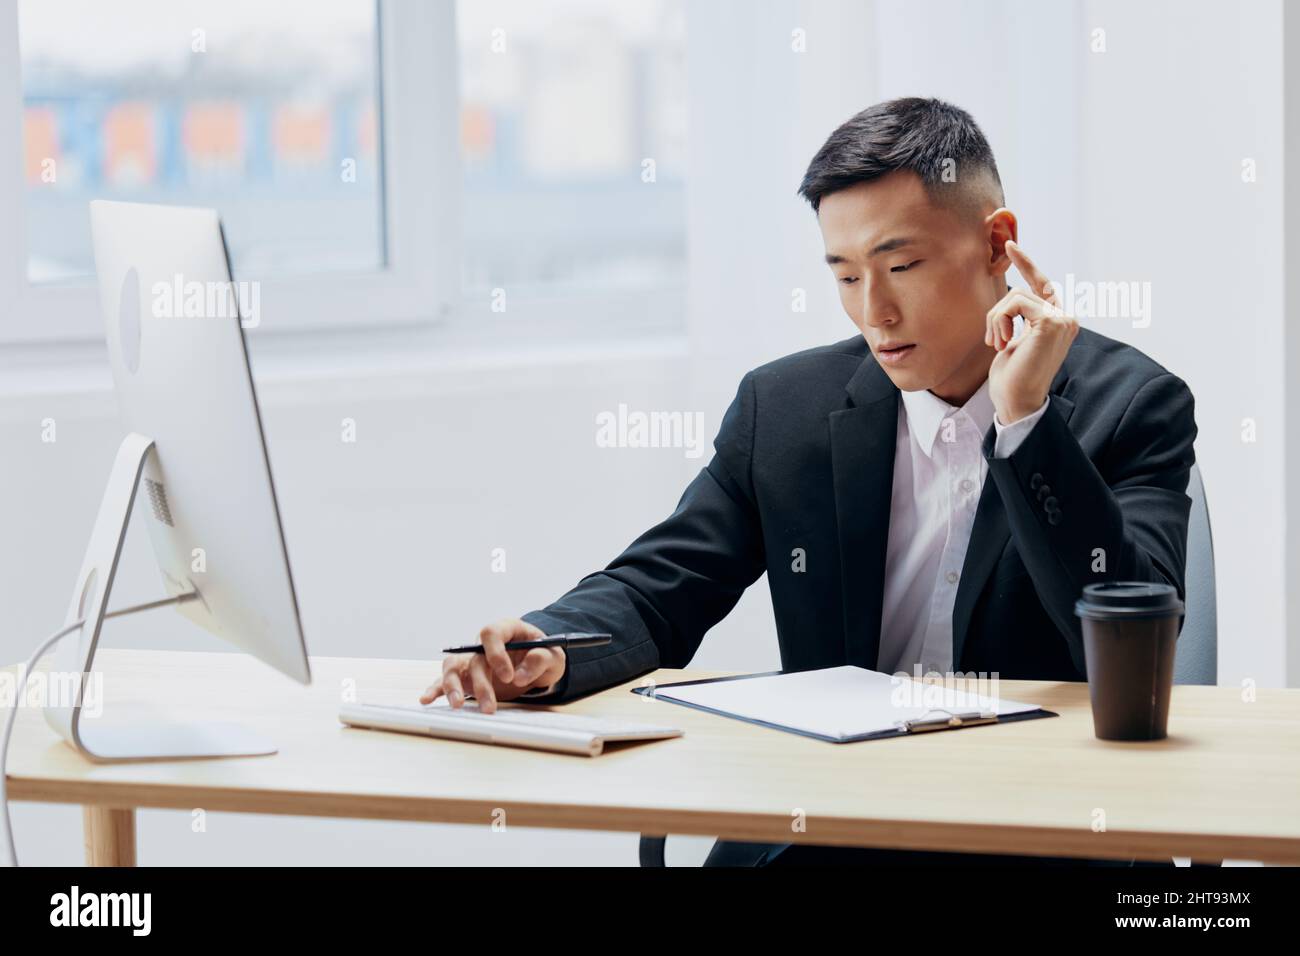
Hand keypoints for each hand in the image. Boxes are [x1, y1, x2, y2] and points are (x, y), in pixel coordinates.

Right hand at [419, 618, 566, 713]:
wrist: (538, 664)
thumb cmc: (544, 654)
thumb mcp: (553, 656)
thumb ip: (540, 660)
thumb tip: (520, 676)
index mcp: (505, 629)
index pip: (491, 633)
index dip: (496, 653)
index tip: (509, 676)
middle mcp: (483, 643)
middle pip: (474, 658)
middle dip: (481, 683)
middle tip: (490, 707)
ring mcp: (471, 659)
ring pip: (453, 667)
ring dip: (453, 686)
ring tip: (458, 706)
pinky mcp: (465, 676)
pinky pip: (445, 680)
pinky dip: (435, 689)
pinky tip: (427, 700)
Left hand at [985, 240, 1078, 423]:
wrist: (1016, 402)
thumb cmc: (1012, 378)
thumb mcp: (1014, 341)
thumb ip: (1018, 319)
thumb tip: (1010, 299)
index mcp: (1058, 321)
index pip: (1042, 284)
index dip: (1027, 264)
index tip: (1010, 245)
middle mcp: (1065, 318)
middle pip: (1023, 290)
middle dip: (998, 312)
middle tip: (993, 342)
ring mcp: (1061, 319)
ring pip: (1016, 296)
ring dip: (996, 319)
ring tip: (997, 344)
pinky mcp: (1050, 322)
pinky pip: (1015, 302)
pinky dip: (1000, 320)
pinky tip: (1003, 343)